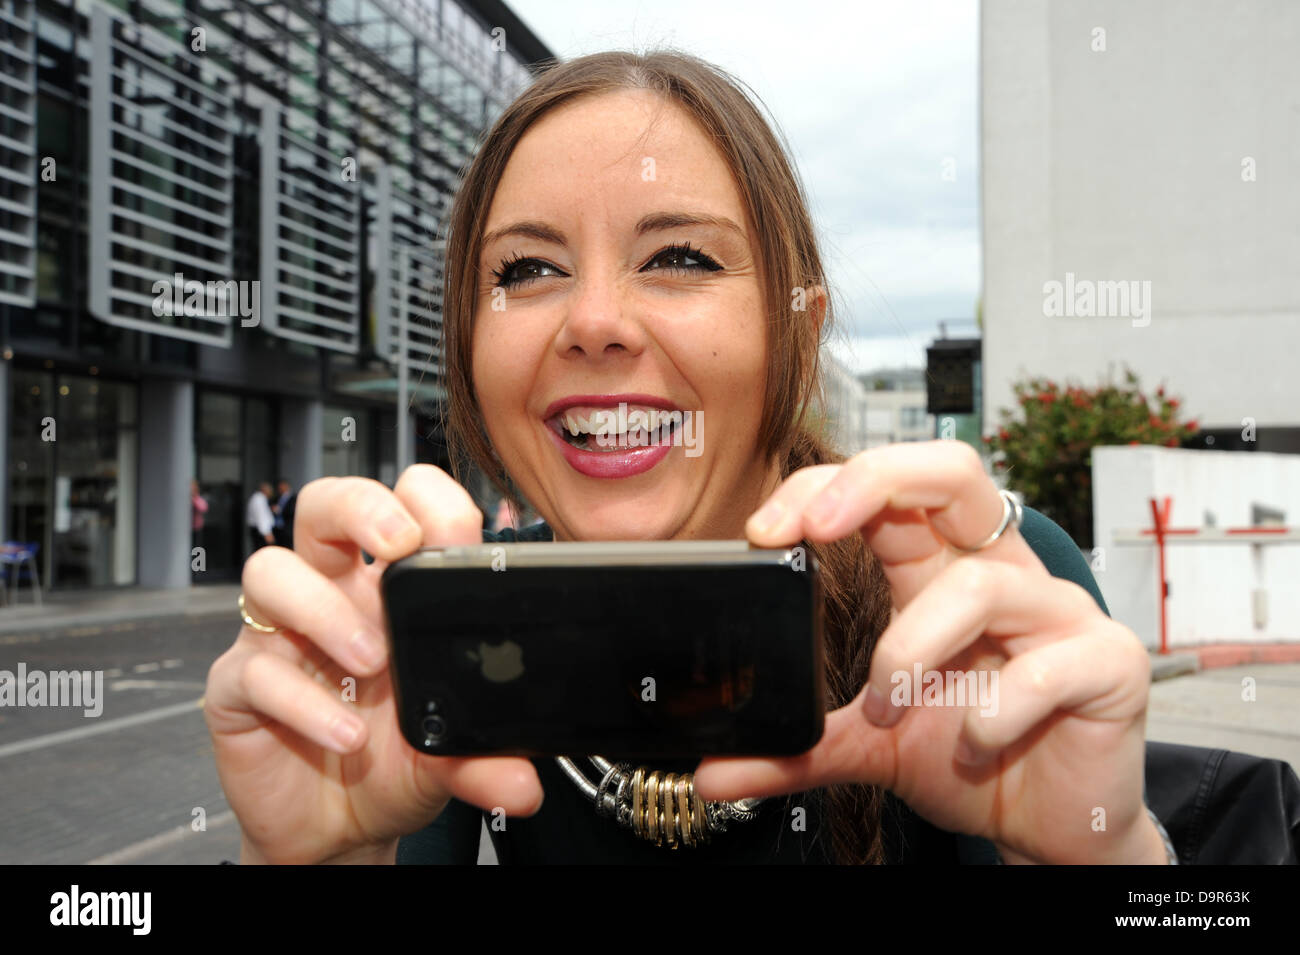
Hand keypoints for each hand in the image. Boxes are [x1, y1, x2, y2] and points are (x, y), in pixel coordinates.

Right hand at [205, 465, 542, 863]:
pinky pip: (254, 671)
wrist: (339, 831)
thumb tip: (525, 784)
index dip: (424, 500)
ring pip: (271, 572)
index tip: (455, 531)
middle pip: (323, 507)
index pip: (401, 509)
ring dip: (324, 609)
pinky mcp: (238, 689)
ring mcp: (280, 638)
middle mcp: (331, 598)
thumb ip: (484, 761)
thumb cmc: (391, 766)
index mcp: (387, 592)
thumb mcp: (449, 759)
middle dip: (359, 506)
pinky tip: (344, 733)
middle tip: (399, 544)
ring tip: (371, 661)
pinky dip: (303, 701)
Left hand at [694, 441, 1165, 863]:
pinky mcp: (1108, 664)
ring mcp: (1058, 615)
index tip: (764, 531)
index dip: (826, 487)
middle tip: (811, 528)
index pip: (887, 490)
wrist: (1051, 827)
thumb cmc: (970, 760)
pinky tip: (973, 738)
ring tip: (889, 707)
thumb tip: (712, 773)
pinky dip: (997, 706)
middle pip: (953, 472)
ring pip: (981, 585)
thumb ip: (800, 748)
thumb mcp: (873, 747)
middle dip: (875, 479)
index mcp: (940, 572)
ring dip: (913, 648)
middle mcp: (999, 575)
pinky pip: (1050, 663)